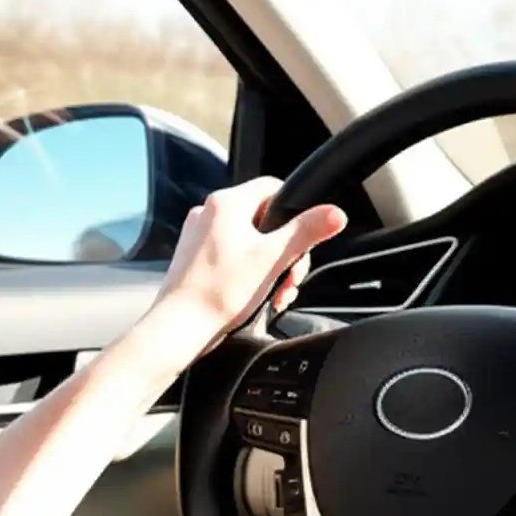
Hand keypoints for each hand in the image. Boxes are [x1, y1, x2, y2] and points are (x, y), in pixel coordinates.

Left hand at [150, 176, 346, 349]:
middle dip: (286, 251)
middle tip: (290, 278)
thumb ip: (307, 232)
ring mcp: (200, 234)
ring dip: (271, 266)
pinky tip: (257, 295)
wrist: (180, 326)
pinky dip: (251, 272)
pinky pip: (234, 254)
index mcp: (227, 203)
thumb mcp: (274, 258)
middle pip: (266, 219)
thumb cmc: (220, 292)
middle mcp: (209, 212)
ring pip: (252, 240)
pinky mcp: (196, 255)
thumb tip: (336, 213)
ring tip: (275, 294)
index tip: (302, 240)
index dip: (295, 213)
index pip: (274, 188)